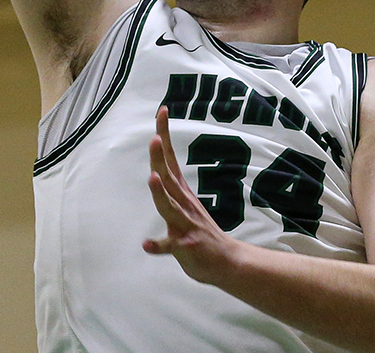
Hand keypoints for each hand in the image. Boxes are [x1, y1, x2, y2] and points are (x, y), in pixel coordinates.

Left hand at [143, 105, 241, 284]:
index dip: (164, 136)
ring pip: (170, 207)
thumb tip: (156, 172)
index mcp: (182, 194)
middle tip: (153, 137)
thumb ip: (168, 193)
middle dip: (160, 158)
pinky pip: (171, 246)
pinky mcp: (187, 246)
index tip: (161, 111)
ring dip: (161, 193)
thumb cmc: (201, 235)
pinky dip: (159, 245)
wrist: (228, 263)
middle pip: (169, 178)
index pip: (170, 160)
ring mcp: (186, 224)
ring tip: (153, 177)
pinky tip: (147, 245)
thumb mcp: (183, 209)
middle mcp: (184, 205)